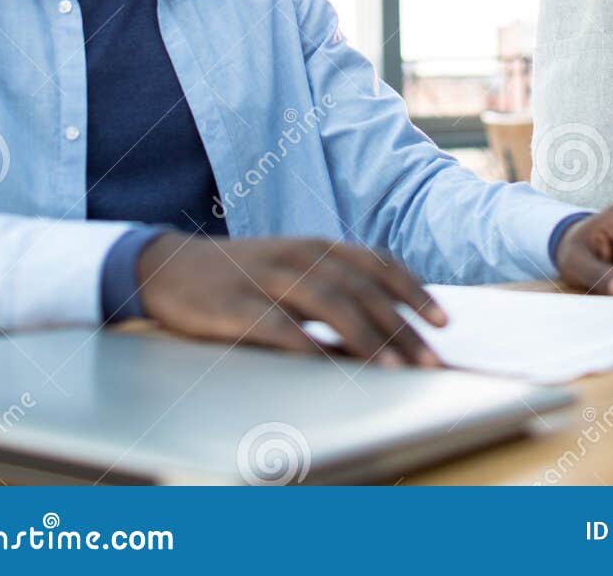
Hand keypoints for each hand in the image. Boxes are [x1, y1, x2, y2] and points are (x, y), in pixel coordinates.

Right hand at [137, 233, 447, 365]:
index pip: (376, 264)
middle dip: (401, 325)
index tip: (443, 320)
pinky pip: (276, 326)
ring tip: (395, 366)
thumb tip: (383, 329)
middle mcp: (297, 256)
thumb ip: (332, 290)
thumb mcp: (290, 272)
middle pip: (360, 288)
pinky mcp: (235, 305)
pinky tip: (327, 365)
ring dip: (367, 335)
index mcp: (315, 246)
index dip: (413, 290)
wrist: (169, 267)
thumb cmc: (240, 276)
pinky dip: (305, 344)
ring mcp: (266, 279)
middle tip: (432, 358)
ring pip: (327, 302)